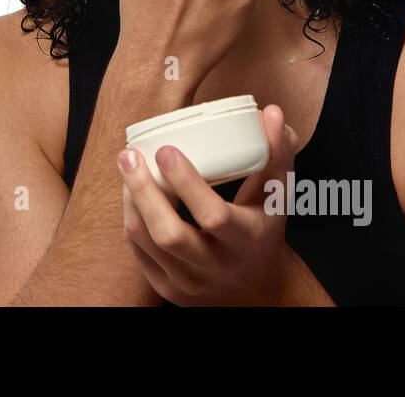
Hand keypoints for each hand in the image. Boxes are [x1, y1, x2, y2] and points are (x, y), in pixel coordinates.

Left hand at [118, 103, 303, 305]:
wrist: (259, 291)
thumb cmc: (265, 232)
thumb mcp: (277, 196)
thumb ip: (276, 153)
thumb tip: (270, 112)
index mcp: (245, 241)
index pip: (213, 215)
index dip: (187, 183)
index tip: (166, 150)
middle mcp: (216, 266)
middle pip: (170, 234)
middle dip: (144, 191)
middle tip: (129, 154)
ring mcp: (189, 282)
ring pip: (147, 242)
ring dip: (132, 200)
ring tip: (127, 166)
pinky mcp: (168, 289)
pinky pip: (139, 253)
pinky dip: (132, 219)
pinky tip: (130, 193)